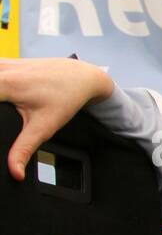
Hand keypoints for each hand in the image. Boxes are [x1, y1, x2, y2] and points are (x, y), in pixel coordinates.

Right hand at [0, 58, 115, 180]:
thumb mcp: (44, 127)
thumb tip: (15, 171)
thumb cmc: (65, 97)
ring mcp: (0, 63)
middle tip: (6, 119)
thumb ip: (24, 149)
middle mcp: (0, 69)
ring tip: (6, 113)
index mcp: (5, 84)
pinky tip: (2, 101)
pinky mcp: (2, 62)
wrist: (80, 77)